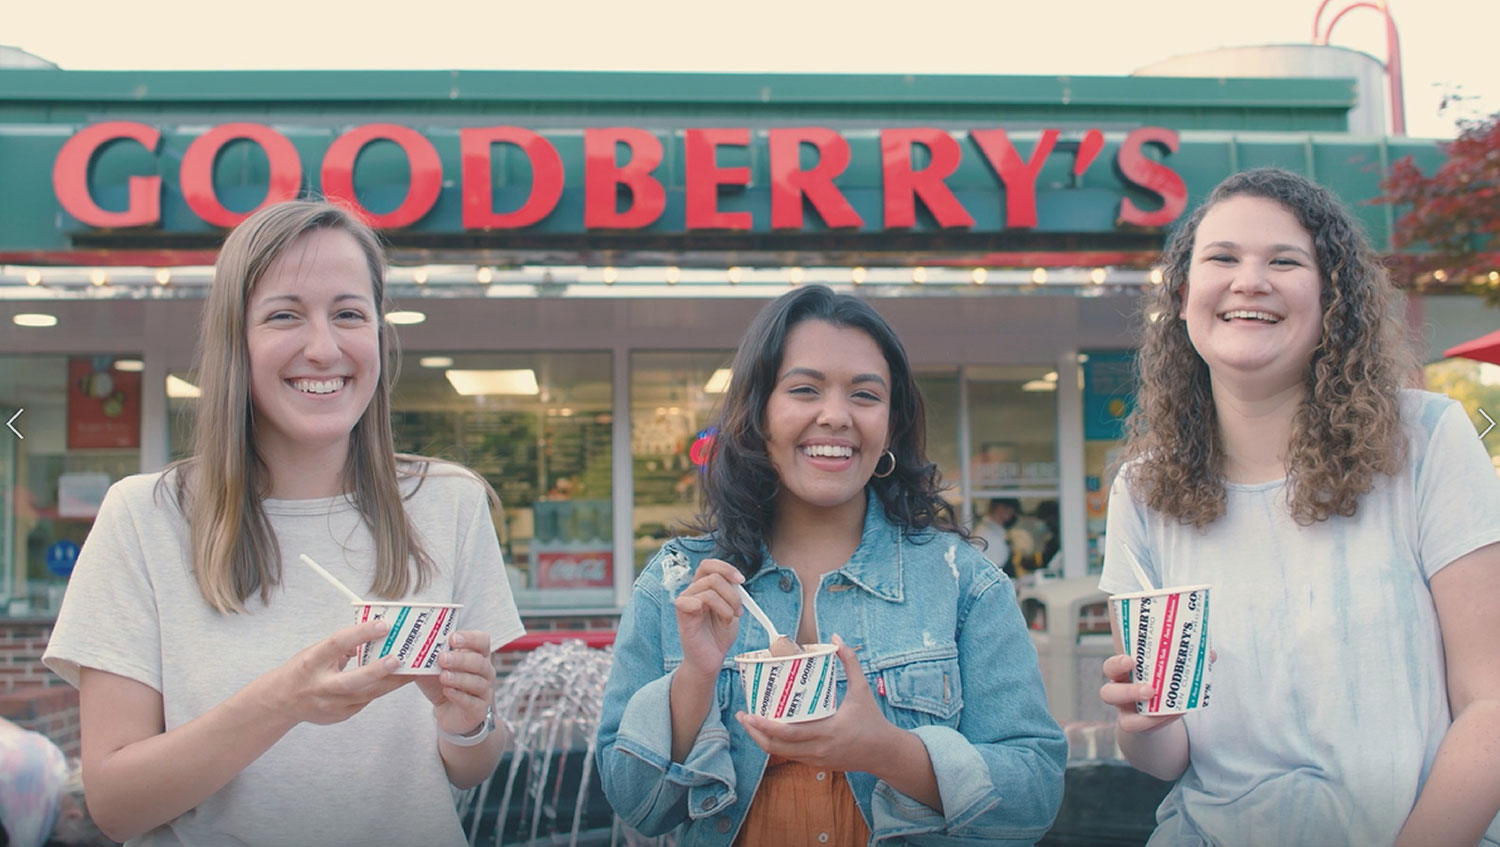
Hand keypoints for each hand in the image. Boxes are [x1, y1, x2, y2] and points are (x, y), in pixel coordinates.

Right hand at [259, 618, 410, 725]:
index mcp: (312, 662)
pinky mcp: (340, 716)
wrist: (281, 701)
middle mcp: (320, 686)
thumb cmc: (304, 670)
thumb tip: (372, 635)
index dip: (361, 634)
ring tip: (411, 671)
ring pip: (366, 695)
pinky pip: (365, 702)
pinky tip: (394, 681)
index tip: (383, 625)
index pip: (337, 644)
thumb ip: (341, 645)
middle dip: (378, 670)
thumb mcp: (315, 651)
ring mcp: (330, 705)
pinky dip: (379, 690)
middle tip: (399, 659)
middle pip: (353, 681)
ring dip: (391, 682)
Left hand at [416, 631, 496, 737]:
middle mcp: (485, 672)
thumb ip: (429, 657)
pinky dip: (459, 696)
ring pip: (477, 682)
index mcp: (478, 656)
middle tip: (442, 658)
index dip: (470, 638)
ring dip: (459, 678)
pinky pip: (471, 701)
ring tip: (443, 676)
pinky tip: (447, 691)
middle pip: (479, 661)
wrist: (449, 713)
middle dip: (460, 659)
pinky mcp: (479, 709)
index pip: (482, 641)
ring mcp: (484, 691)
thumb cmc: (444, 685)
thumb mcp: (434, 668)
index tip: (452, 639)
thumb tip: (413, 646)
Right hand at [673, 558, 743, 679]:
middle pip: (713, 576)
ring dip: (727, 606)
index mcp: (703, 587)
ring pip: (709, 589)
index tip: (741, 581)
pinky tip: (717, 622)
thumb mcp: (731, 610)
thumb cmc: (718, 635)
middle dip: (732, 594)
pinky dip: (715, 610)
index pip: (709, 565)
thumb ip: (732, 594)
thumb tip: (737, 581)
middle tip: (738, 611)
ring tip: (729, 620)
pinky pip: (695, 601)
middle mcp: (692, 591)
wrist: (711, 659)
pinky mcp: (682, 614)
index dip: (726, 568)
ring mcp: (686, 601)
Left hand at [736, 634, 892, 774]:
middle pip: (776, 747)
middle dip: (754, 732)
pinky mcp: (817, 764)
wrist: (885, 753)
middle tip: (742, 715)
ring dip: (762, 739)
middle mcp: (818, 749)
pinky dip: (776, 745)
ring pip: (780, 754)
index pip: (787, 733)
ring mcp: (816, 759)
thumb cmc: (873, 720)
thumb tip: (836, 637)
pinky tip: (769, 731)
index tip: (749, 713)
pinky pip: (790, 756)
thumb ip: (850, 663)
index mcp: (826, 731)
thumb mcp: (863, 689)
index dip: (764, 726)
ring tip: (750, 722)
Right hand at [1099, 649, 1215, 735]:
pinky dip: (1157, 719)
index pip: (1112, 667)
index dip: (1117, 663)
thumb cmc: (1162, 686)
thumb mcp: (1167, 674)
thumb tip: (1210, 653)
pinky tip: (1173, 713)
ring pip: (1121, 718)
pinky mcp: (1135, 726)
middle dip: (1127, 691)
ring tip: (1155, 698)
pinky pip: (1137, 726)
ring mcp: (1125, 713)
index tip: (1131, 659)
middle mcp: (1120, 693)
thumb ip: (1186, 663)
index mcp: (1125, 675)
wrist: (1157, 717)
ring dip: (1135, 704)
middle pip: (1108, 693)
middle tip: (1149, 689)